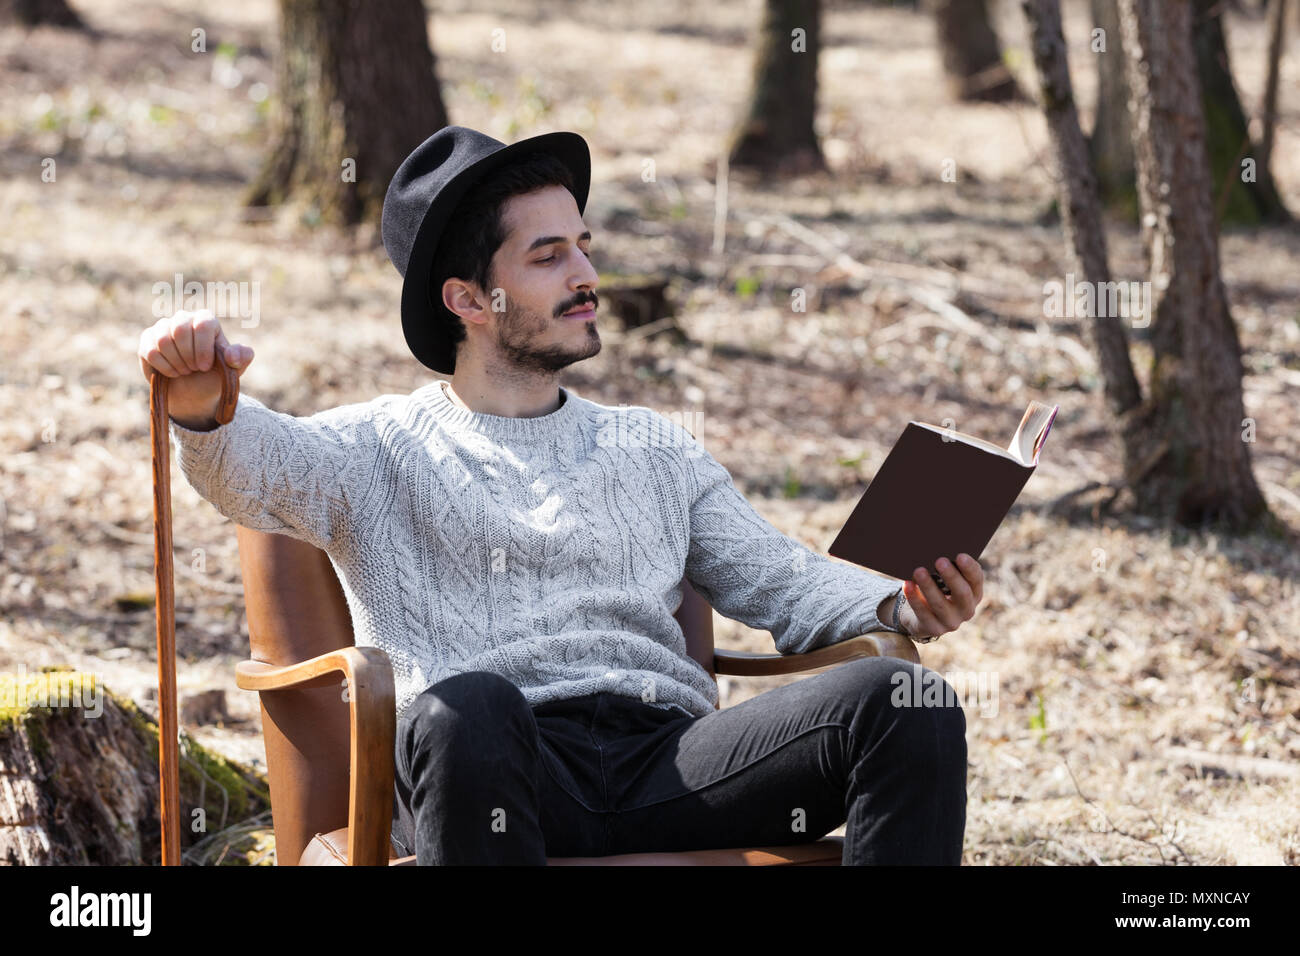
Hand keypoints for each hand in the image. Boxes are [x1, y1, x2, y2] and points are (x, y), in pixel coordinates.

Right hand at [138, 309, 253, 429]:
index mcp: (206, 320)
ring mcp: (163, 327)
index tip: (205, 367)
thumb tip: (231, 355)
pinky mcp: (147, 339)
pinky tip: (172, 372)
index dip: (203, 348)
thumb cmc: (214, 375)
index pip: (202, 324)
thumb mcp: (234, 368)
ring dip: (177, 364)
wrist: (192, 391)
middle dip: (188, 357)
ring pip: (163, 341)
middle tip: (194, 369)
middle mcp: (184, 318)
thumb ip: (242, 357)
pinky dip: (164, 368)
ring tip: (185, 370)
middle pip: (180, 330)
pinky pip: (151, 352)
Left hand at [897, 554, 983, 640]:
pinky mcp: (933, 628)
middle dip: (951, 576)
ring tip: (919, 571)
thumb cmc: (938, 590)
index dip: (969, 568)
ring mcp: (951, 622)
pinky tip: (907, 584)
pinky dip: (913, 598)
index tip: (960, 555)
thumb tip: (936, 550)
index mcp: (974, 594)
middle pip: (962, 593)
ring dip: (929, 586)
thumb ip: (949, 568)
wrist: (923, 617)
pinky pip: (922, 613)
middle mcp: (966, 610)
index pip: (976, 580)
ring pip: (940, 604)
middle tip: (939, 560)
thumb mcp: (946, 581)